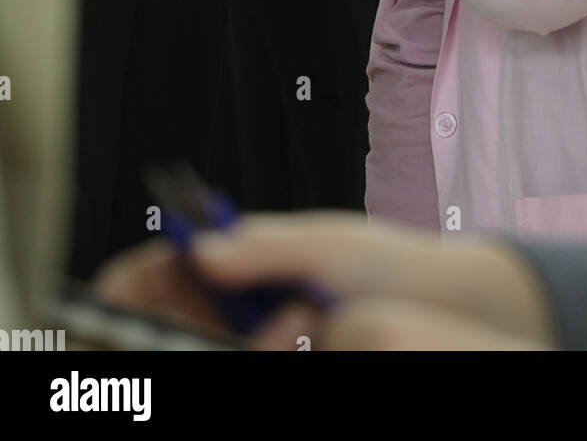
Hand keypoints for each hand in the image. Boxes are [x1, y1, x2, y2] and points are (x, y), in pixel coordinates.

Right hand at [94, 212, 555, 351]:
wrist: (454, 309)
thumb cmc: (392, 264)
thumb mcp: (328, 245)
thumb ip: (263, 247)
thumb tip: (198, 248)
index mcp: (246, 257)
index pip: (168, 265)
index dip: (135, 279)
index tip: (116, 296)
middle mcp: (247, 303)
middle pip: (174, 317)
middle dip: (180, 322)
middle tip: (236, 322)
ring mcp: (266, 336)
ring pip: (211, 346)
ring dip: (244, 340)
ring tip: (302, 324)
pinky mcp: (290, 356)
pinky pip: (252, 357)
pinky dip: (267, 351)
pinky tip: (303, 339)